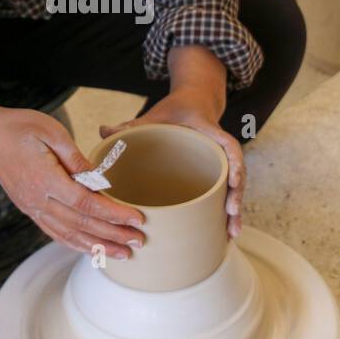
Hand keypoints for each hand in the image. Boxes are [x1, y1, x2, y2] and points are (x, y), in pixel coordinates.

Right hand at [0, 107, 145, 260]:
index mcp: (45, 179)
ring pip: (69, 235)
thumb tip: (100, 179)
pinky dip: (76, 244)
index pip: (86, 203)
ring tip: (122, 254)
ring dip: (98, 247)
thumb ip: (76, 158)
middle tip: (139, 241)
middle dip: (113, 235)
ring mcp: (33, 208)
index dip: (114, 214)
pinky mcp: (30, 210)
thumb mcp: (51, 131)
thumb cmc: (19, 129)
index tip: (137, 218)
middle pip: (82, 225)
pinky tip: (92, 249)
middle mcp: (38, 200)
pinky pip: (56, 233)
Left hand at [100, 87, 244, 238]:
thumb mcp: (153, 117)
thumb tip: (103, 131)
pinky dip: (227, 212)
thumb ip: (130, 125)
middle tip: (231, 214)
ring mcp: (220, 162)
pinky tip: (226, 234)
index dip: (234, 163)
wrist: (192, 104)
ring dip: (234, 211)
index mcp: (209, 131)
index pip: (228, 145)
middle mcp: (219, 148)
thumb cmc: (172, 113)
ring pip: (234, 187)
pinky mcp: (216, 173)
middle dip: (236, 195)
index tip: (232, 181)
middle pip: (236, 172)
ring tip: (231, 234)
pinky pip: (225, 192)